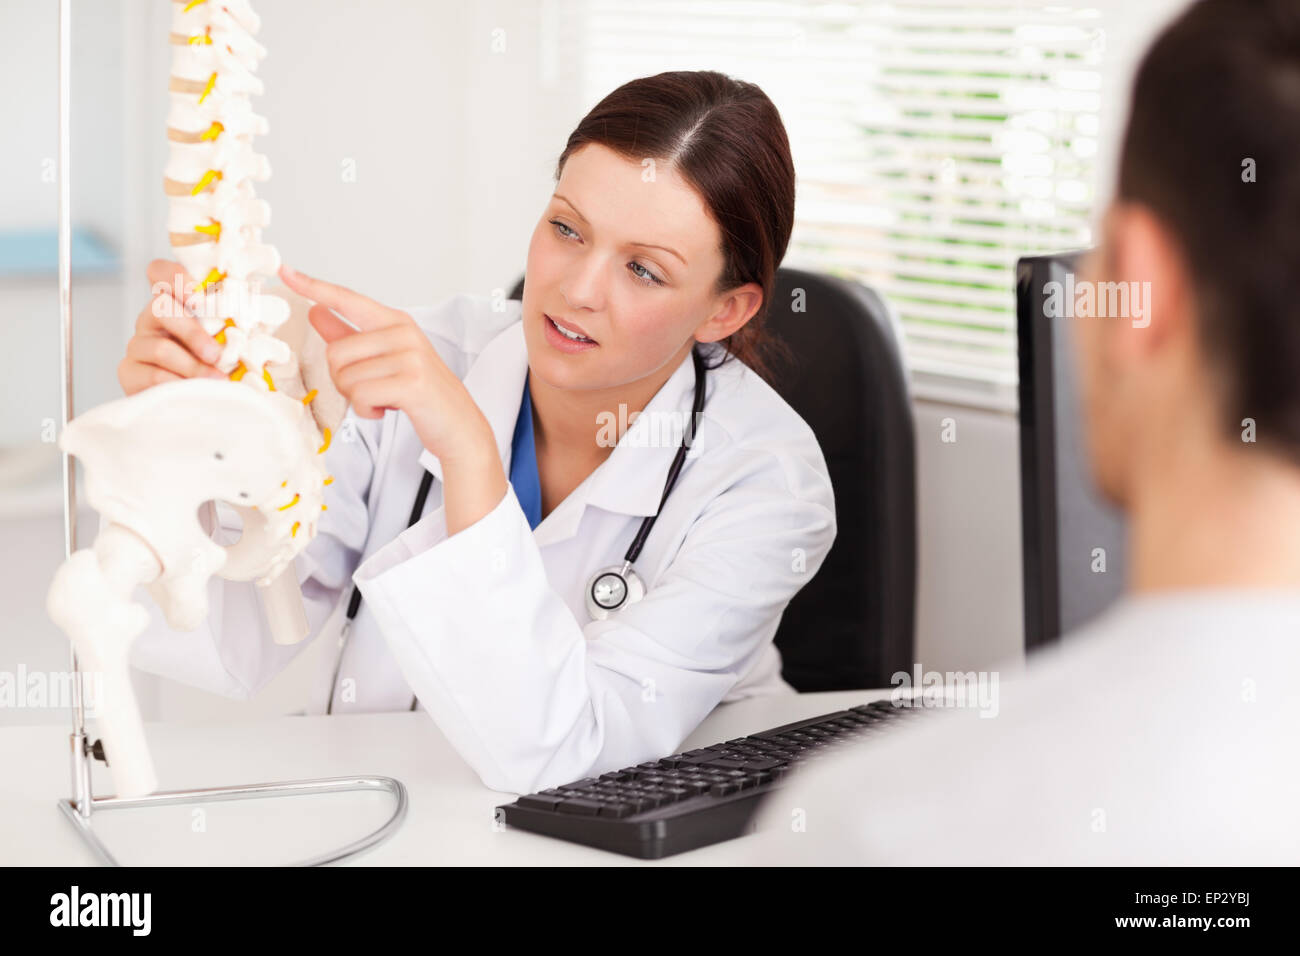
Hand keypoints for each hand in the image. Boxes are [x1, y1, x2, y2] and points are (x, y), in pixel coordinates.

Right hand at [118, 259, 228, 396]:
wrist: (193, 402)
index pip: (160, 272)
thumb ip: (240, 318)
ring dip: (193, 366)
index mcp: (174, 302)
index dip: (175, 276)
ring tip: (218, 381)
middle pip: (161, 308)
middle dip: (193, 332)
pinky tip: (195, 393)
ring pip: (160, 348)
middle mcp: (151, 318)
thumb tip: (275, 293)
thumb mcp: (231, 337)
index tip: (198, 296)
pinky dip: (179, 385)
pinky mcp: (130, 372)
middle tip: (217, 354)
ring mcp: (138, 345)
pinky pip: (152, 375)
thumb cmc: (216, 363)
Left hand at [277, 263, 496, 465]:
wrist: (459, 425)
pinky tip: (388, 409)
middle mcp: (403, 332)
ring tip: (385, 399)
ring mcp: (409, 356)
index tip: (285, 271)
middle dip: (345, 381)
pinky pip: (361, 396)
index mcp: (395, 322)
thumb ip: (349, 335)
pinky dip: (368, 410)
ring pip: (346, 378)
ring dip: (358, 399)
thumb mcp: (385, 359)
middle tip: (373, 390)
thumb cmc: (420, 393)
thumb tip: (315, 311)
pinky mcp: (411, 382)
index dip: (314, 286)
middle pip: (336, 353)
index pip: (347, 300)